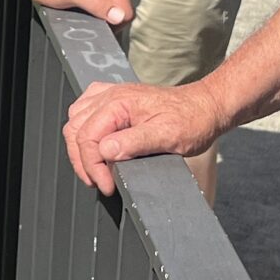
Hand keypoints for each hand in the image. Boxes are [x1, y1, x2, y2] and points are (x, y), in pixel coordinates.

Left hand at [22, 0, 128, 27]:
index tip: (95, 24)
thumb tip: (118, 16)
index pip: (125, 10)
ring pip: (113, 9)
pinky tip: (83, 8)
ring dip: (99, 15)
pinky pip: (105, 4)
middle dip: (105, 19)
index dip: (112, 22)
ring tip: (81, 11)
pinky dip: (96, 11)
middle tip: (84, 16)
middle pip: (121, 10)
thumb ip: (96, 4)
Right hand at [64, 79, 225, 195]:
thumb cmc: (191, 119)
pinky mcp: (114, 100)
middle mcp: (110, 95)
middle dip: (83, 161)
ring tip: (96, 169)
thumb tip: (106, 151)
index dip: (93, 166)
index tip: (107, 184)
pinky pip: (84, 111)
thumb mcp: (167, 135)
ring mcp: (110, 95)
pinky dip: (83, 130)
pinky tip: (95, 144)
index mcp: (119, 102)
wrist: (205, 107)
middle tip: (100, 182)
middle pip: (75, 129)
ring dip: (80, 147)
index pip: (87, 137)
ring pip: (75, 121)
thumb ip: (134, 142)